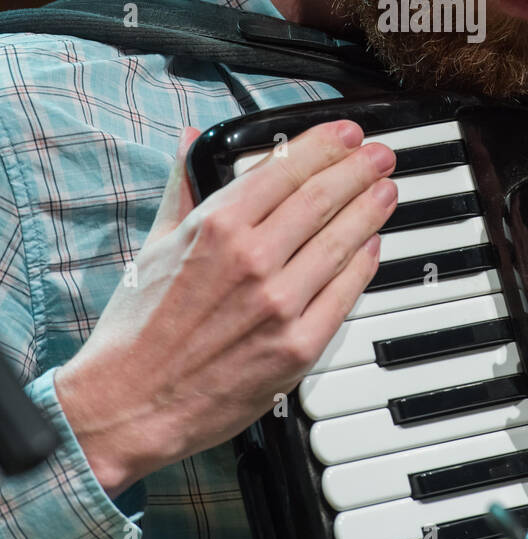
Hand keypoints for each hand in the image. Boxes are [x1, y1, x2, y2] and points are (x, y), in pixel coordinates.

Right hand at [55, 119, 396, 495]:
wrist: (130, 404)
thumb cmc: (139, 327)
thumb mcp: (155, 243)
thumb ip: (185, 187)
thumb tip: (193, 139)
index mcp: (217, 226)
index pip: (286, 168)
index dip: (325, 145)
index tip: (347, 134)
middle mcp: (252, 259)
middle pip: (322, 198)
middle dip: (359, 170)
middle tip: (380, 156)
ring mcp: (279, 304)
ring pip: (341, 241)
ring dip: (370, 210)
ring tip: (386, 191)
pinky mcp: (297, 347)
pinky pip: (344, 294)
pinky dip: (363, 264)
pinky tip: (372, 246)